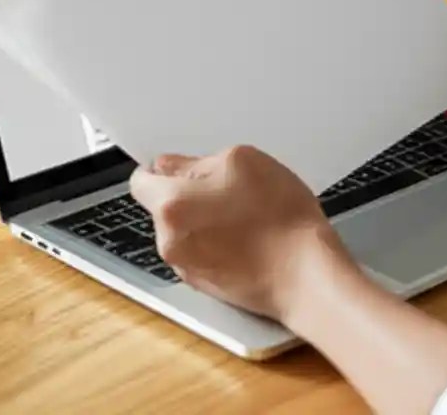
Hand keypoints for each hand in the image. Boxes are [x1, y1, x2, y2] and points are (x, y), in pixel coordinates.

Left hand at [129, 146, 350, 319]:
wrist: (306, 275)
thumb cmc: (281, 221)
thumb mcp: (243, 162)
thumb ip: (197, 160)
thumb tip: (174, 167)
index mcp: (170, 206)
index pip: (141, 180)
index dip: (164, 170)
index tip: (185, 169)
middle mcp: (169, 241)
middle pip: (165, 207)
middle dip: (190, 196)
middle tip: (231, 192)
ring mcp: (186, 267)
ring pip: (185, 231)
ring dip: (206, 222)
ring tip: (247, 218)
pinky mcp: (206, 286)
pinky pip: (202, 254)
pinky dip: (219, 245)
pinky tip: (250, 241)